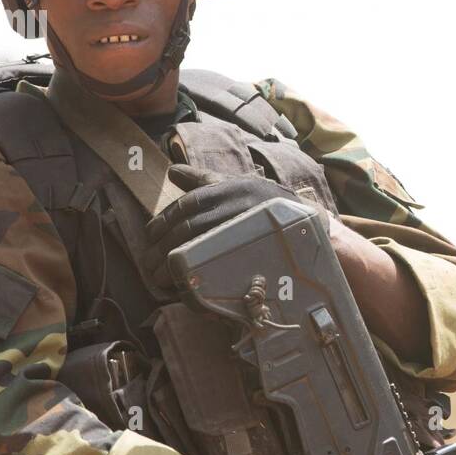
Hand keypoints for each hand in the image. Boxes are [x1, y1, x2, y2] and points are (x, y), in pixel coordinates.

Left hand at [141, 164, 298, 290]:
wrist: (307, 221)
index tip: (149, 236)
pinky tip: (187, 283)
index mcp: (231, 188)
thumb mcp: (235, 185)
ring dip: (176, 264)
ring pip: (204, 247)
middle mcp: (240, 206)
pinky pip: (224, 265)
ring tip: (159, 278)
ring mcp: (250, 230)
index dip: (164, 220)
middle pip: (192, 227)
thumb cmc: (263, 202)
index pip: (189, 204)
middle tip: (148, 264)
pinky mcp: (258, 252)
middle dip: (164, 247)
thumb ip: (203, 180)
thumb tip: (172, 170)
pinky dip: (201, 275)